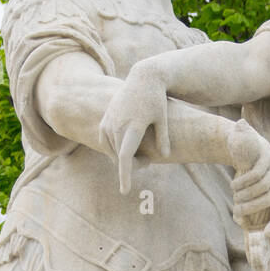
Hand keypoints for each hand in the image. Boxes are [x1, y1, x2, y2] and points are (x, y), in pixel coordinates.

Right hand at [99, 63, 170, 194]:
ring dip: (124, 157)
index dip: (125, 175)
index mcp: (133, 126)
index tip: (124, 191)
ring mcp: (109, 121)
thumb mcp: (163, 118)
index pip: (125, 157)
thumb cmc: (156, 99)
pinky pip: (105, 142)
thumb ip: (163, 139)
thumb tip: (165, 157)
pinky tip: (124, 149)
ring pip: (112, 151)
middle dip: (134, 164)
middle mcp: (117, 125)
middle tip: (149, 162)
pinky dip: (114, 149)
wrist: (142, 79)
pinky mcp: (105, 119)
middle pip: (121, 157)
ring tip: (141, 154)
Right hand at [229, 119, 269, 226]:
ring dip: (245, 194)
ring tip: (234, 196)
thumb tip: (240, 222)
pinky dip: (242, 183)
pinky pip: (255, 174)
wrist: (243, 146)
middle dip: (252, 207)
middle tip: (236, 211)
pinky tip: (233, 186)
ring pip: (262, 186)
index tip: (266, 234)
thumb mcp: (248, 193)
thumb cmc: (247, 176)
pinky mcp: (267, 155)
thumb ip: (246, 207)